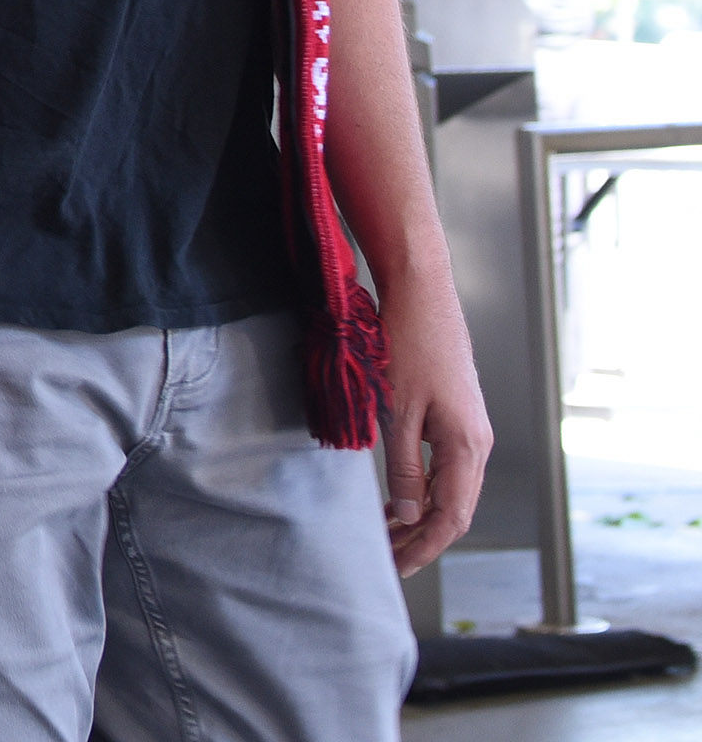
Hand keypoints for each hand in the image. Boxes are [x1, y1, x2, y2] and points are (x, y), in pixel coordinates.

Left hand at [379, 271, 489, 574]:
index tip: (396, 569)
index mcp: (467, 447)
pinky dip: (421, 489)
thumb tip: (410, 517)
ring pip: (449, 491)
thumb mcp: (398, 412)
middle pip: (454, 510)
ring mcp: (469, 430)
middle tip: (387, 561)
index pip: (451, 517)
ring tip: (386, 536)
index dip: (424, 549)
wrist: (422, 293)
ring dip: (419, 516)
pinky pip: (444, 467)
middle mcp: (477, 444)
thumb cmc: (408, 345)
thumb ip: (404, 467)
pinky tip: (397, 498)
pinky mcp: (456, 417)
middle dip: (421, 540)